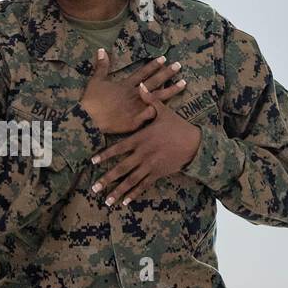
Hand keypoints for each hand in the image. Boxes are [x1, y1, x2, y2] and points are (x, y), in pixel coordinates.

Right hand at [79, 50, 186, 134]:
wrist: (89, 119)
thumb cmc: (91, 101)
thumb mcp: (95, 81)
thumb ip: (101, 66)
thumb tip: (102, 49)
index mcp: (126, 85)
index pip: (143, 73)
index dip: (153, 65)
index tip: (164, 58)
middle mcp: (135, 95)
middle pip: (154, 82)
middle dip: (167, 73)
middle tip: (179, 66)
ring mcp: (137, 108)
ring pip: (158, 98)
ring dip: (171, 90)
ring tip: (184, 83)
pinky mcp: (136, 121)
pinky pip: (151, 115)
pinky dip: (160, 111)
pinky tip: (172, 108)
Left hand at [89, 91, 201, 205]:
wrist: (195, 143)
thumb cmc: (178, 126)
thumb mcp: (163, 112)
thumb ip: (149, 100)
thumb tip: (140, 85)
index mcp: (141, 139)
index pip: (119, 148)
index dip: (105, 155)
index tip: (92, 161)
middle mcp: (143, 154)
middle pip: (121, 168)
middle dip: (107, 179)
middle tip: (94, 188)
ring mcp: (151, 166)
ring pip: (131, 180)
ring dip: (118, 191)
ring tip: (106, 201)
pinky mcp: (158, 174)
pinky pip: (143, 185)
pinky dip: (134, 194)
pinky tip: (124, 202)